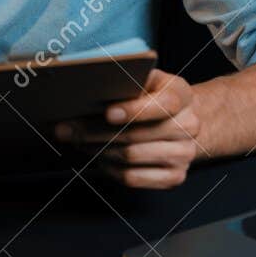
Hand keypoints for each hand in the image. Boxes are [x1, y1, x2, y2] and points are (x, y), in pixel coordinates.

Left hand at [53, 68, 201, 187]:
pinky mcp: (175, 176)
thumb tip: (93, 86)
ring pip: (131, 157)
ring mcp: (183, 154)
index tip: (107, 113)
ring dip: (97, 150)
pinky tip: (97, 157)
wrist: (186, 121)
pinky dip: (109, 168)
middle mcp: (188, 126)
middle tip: (67, 129)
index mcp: (182, 95)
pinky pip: (133, 178)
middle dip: (95, 132)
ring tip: (76, 141)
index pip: (163, 104)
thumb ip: (129, 79)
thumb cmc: (156, 95)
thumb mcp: (149, 78)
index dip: (134, 110)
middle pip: (136, 135)